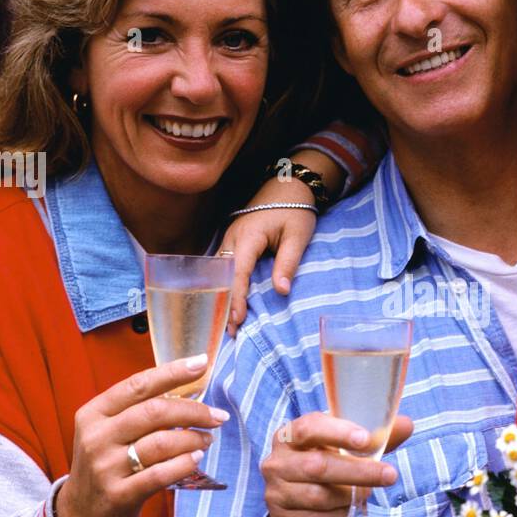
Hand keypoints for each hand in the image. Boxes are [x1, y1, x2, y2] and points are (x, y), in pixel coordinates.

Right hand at [55, 356, 229, 516]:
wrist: (81, 514)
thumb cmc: (105, 464)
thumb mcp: (108, 432)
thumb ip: (137, 410)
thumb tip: (188, 387)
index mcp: (94, 413)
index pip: (138, 385)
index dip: (172, 372)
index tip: (202, 363)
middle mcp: (96, 437)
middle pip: (154, 412)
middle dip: (194, 410)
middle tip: (217, 416)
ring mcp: (105, 467)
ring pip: (161, 443)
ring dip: (193, 438)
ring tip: (207, 439)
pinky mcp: (119, 494)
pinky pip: (161, 474)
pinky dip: (184, 463)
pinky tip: (196, 458)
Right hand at [222, 147, 345, 333]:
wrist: (288, 185)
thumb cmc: (295, 209)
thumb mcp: (298, 236)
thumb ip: (288, 263)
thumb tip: (281, 292)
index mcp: (248, 235)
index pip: (237, 272)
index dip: (236, 297)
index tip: (237, 320)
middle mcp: (232, 237)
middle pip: (222, 276)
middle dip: (224, 304)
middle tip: (230, 332)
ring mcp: (230, 238)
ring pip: (219, 272)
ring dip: (222, 296)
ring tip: (227, 324)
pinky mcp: (233, 241)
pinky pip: (223, 267)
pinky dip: (224, 286)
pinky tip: (227, 302)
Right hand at [259, 411, 414, 516]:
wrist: (294, 513)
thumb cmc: (324, 470)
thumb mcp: (342, 450)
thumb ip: (373, 437)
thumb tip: (406, 424)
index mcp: (289, 436)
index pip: (309, 428)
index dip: (338, 432)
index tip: (366, 439)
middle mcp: (277, 462)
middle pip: (318, 466)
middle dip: (358, 471)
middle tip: (389, 474)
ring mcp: (277, 493)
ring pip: (320, 497)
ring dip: (350, 496)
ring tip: (365, 493)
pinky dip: (339, 516)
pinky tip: (346, 511)